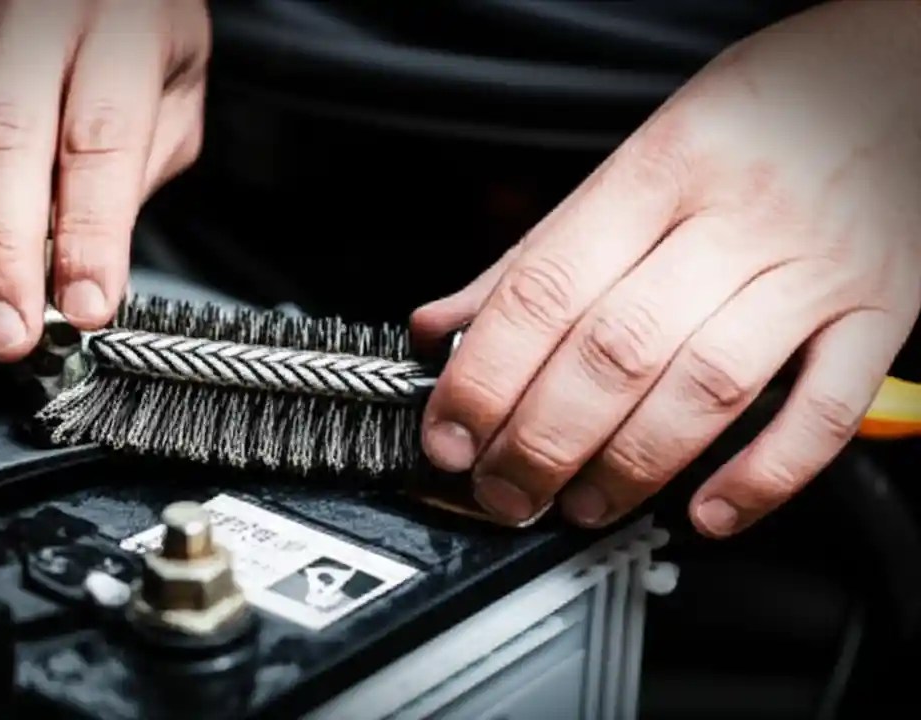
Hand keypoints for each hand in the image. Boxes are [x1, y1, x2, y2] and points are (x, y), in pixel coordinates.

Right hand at [0, 0, 209, 359]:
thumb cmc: (137, 28)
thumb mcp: (173, 94)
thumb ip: (132, 176)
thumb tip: (84, 273)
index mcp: (119, 26)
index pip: (98, 139)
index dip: (87, 234)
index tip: (83, 307)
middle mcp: (30, 22)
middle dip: (1, 261)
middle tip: (11, 336)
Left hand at [412, 1, 920, 537]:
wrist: (894, 74)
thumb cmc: (762, 114)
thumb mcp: (638, 154)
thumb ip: (541, 251)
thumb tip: (444, 327)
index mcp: (657, 169)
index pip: (546, 288)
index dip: (485, 376)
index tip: (450, 436)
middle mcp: (735, 217)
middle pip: (616, 349)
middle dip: (542, 440)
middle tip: (503, 489)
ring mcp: (814, 268)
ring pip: (708, 386)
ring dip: (630, 465)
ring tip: (581, 505)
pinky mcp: (881, 311)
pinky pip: (825, 408)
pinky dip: (764, 475)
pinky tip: (710, 511)